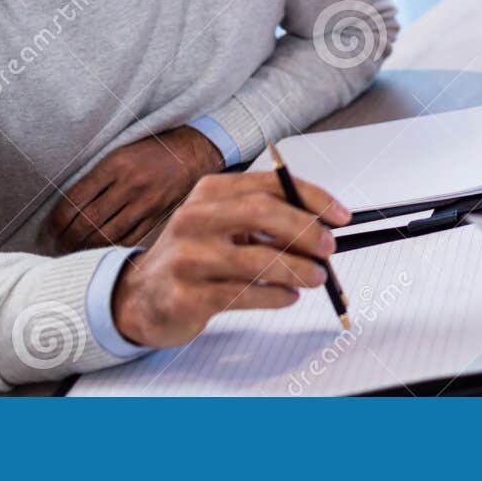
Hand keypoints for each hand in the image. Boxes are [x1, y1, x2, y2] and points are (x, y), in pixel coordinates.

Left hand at [45, 125, 224, 253]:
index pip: (76, 199)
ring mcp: (145, 202)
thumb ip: (97, 177)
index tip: (52, 228)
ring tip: (75, 251)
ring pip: (107, 234)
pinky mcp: (157, 215)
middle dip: (68, 238)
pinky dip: (111, 247)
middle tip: (58, 245)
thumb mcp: (120, 153)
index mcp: (114, 165)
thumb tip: (69, 208)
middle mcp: (129, 184)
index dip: (58, 219)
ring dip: (86, 247)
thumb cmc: (150, 150)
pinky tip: (100, 250)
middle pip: (88, 220)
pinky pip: (129, 238)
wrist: (191, 151)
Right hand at [112, 171, 350, 348]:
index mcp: (210, 192)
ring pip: (255, 259)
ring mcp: (187, 258)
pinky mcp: (185, 296)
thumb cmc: (194, 256)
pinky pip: (243, 295)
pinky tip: (288, 296)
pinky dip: (274, 296)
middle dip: (305, 230)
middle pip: (261, 213)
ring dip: (296, 269)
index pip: (269, 183)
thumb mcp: (224, 225)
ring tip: (316, 278)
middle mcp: (195, 218)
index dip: (311, 196)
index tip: (340, 215)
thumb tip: (323, 229)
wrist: (141, 297)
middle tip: (329, 248)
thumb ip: (266, 221)